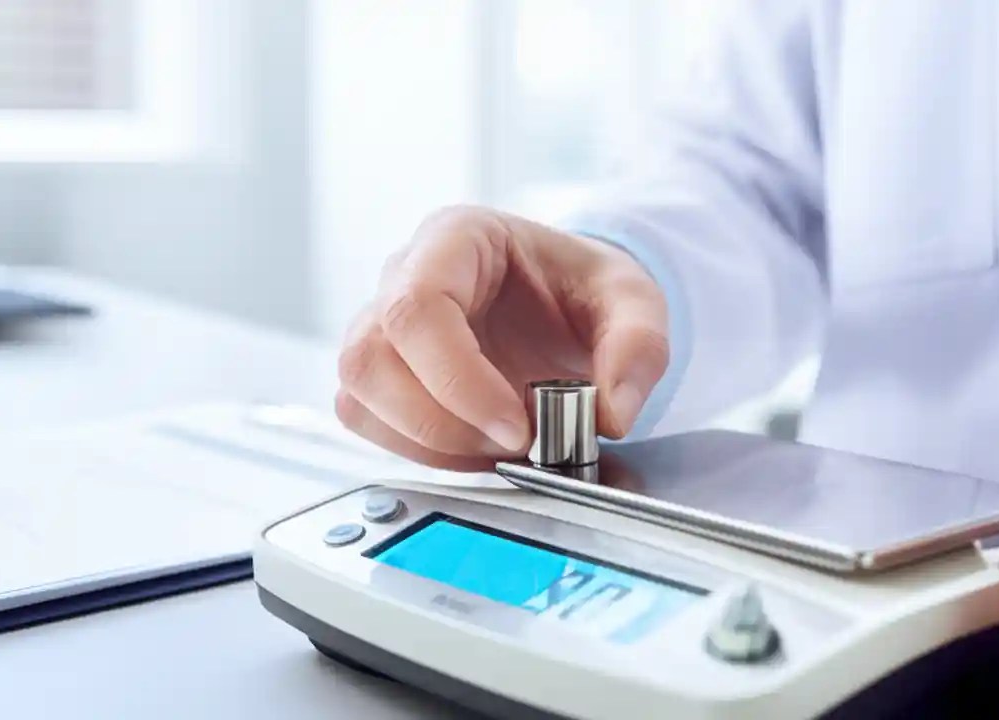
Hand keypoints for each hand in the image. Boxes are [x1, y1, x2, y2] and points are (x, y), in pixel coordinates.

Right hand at [335, 206, 668, 469]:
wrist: (563, 304)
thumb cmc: (579, 287)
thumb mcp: (632, 299)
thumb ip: (638, 346)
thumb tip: (613, 412)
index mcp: (456, 238)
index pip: (417, 307)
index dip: (457, 379)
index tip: (516, 426)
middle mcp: (403, 275)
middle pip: (371, 356)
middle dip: (442, 421)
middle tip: (515, 443)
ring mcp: (381, 324)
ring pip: (360, 392)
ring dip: (428, 440)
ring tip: (500, 447)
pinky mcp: (380, 374)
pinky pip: (366, 420)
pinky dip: (419, 451)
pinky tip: (475, 449)